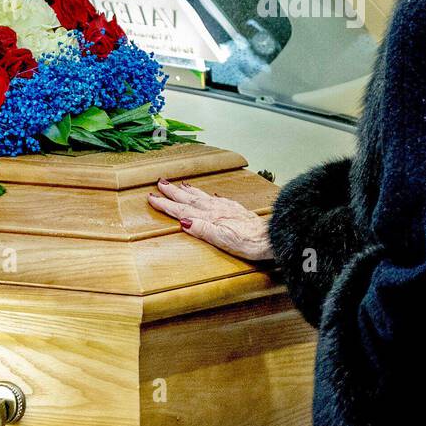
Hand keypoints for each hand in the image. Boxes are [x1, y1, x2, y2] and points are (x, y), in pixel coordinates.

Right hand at [148, 178, 273, 262]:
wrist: (272, 237)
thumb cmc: (250, 242)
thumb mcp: (223, 239)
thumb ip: (203, 229)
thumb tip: (183, 221)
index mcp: (211, 217)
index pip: (183, 210)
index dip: (167, 204)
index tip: (153, 198)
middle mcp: (216, 209)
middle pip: (190, 199)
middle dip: (174, 192)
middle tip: (160, 183)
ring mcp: (226, 208)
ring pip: (202, 197)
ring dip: (188, 191)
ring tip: (179, 184)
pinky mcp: (235, 210)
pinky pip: (215, 199)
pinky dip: (207, 195)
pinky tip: (209, 195)